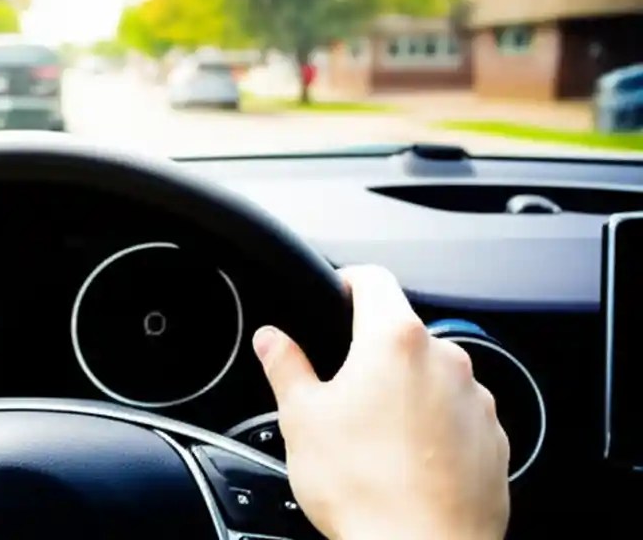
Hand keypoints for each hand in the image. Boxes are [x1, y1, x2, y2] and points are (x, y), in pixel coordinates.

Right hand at [253, 266, 509, 539]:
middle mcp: (446, 361)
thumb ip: (286, 367)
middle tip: (341, 391)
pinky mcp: (494, 441)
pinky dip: (434, 428)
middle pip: (403, 334)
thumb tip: (272, 339)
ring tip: (374, 437)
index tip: (338, 292)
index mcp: (394, 340)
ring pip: (433, 378)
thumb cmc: (365, 488)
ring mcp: (477, 402)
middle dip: (373, 353)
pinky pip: (458, 418)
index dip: (349, 280)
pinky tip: (405, 462)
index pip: (374, 279)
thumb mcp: (301, 418)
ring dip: (407, 392)